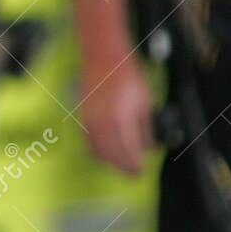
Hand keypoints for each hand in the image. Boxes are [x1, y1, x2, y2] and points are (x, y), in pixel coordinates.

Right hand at [79, 55, 154, 175]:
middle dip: (122, 167)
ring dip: (109, 161)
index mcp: (122, 119)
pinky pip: (88, 140)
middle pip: (112, 155)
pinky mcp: (83, 115)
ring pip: (98, 150)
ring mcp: (91, 119)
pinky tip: (104, 152)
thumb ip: (145, 127)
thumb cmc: (127, 75)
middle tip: (132, 173)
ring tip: (119, 165)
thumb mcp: (145, 101)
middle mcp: (104, 122)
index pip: (128, 151)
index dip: (135, 165)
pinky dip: (96, 150)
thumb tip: (147, 146)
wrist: (104, 58)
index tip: (141, 172)